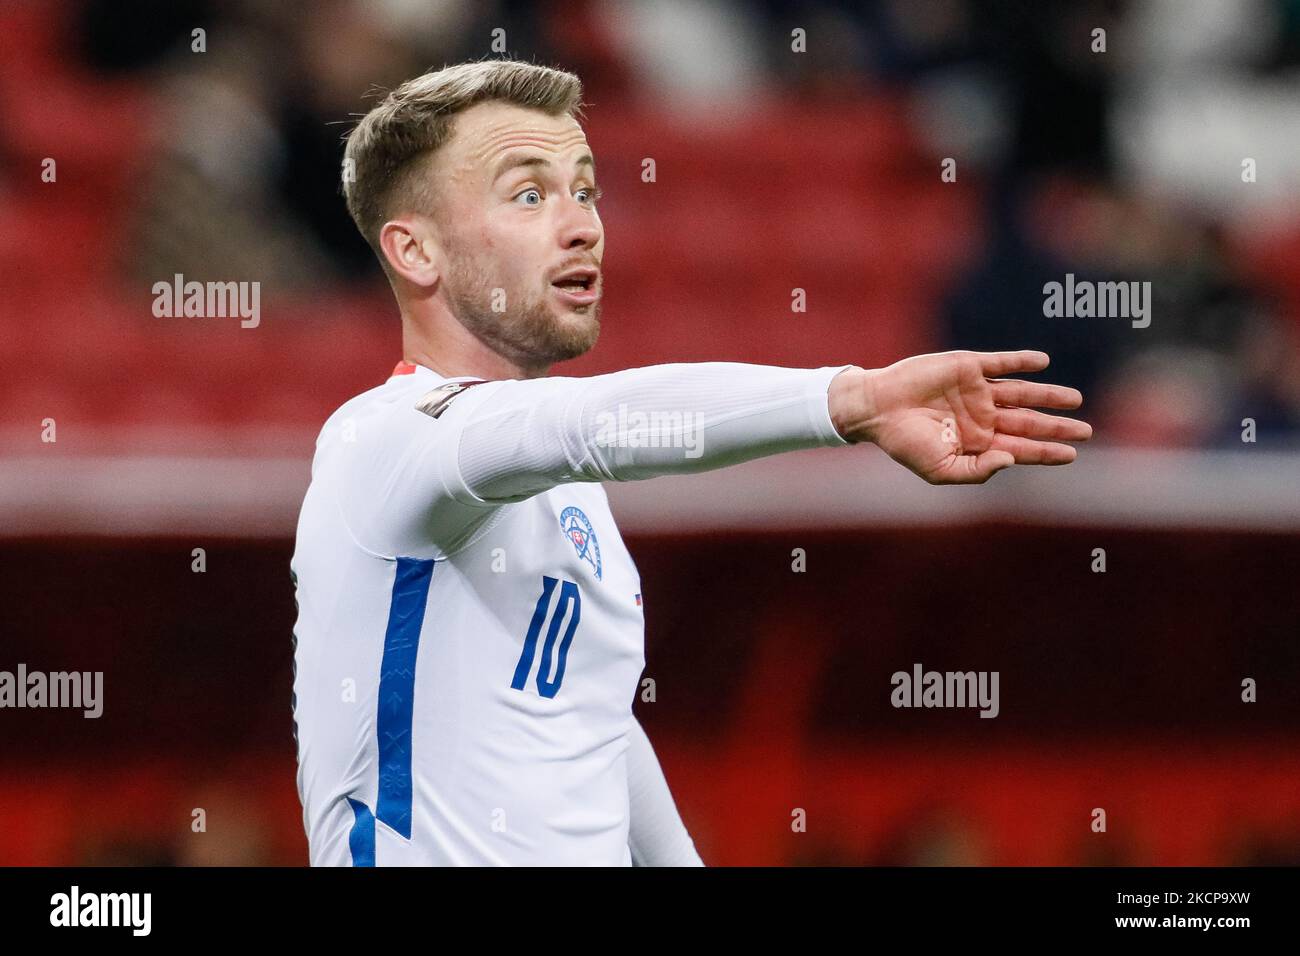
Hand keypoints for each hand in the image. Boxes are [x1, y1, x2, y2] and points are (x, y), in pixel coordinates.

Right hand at [831, 350, 1091, 483]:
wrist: (877, 408)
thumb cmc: (905, 444)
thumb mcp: (940, 470)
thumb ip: (976, 471)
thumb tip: (1010, 461)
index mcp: (977, 442)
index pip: (1021, 448)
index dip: (1047, 452)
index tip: (1072, 455)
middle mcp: (982, 416)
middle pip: (1028, 421)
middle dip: (1057, 426)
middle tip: (1086, 431)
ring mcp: (976, 391)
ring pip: (1022, 392)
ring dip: (1048, 394)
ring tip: (1075, 399)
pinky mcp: (967, 367)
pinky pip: (1001, 363)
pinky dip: (1022, 362)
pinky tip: (1042, 362)